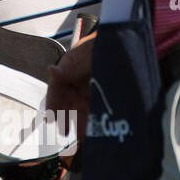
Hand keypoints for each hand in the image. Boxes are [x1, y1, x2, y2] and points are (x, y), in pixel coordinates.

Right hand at [47, 30, 95, 146]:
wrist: (128, 42)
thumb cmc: (104, 44)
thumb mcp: (88, 54)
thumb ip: (71, 66)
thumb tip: (51, 70)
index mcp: (68, 68)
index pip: (56, 87)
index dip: (53, 103)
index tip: (51, 118)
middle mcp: (77, 80)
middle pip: (68, 101)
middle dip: (66, 117)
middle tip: (64, 131)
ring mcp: (90, 88)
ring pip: (82, 108)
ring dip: (81, 122)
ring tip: (82, 137)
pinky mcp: (104, 94)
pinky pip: (96, 109)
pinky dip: (95, 120)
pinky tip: (96, 131)